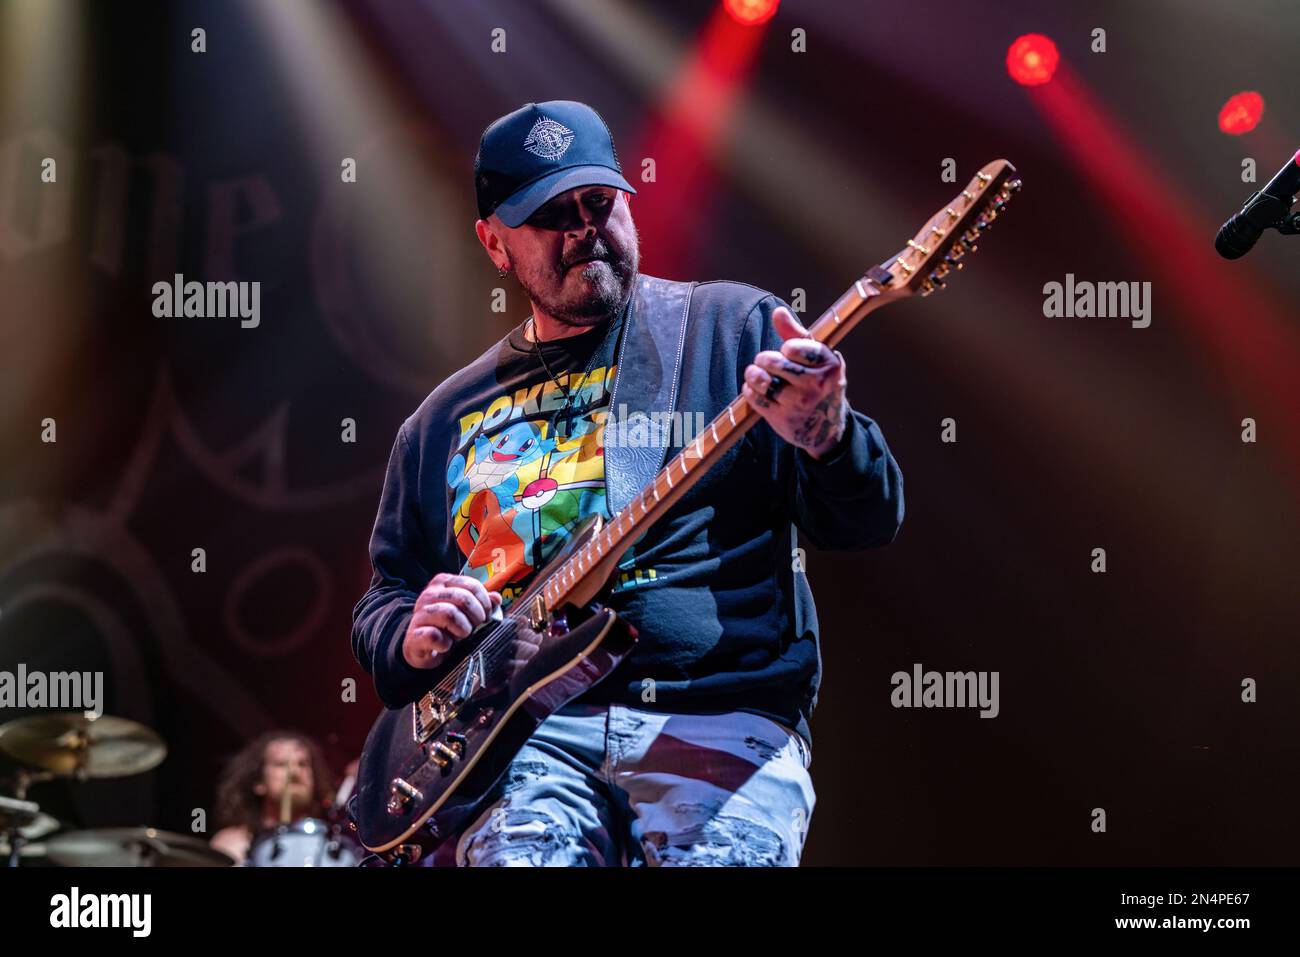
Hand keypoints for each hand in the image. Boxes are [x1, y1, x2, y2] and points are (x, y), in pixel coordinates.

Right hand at [403, 573, 502, 668]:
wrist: (422, 647)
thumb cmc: (447, 626)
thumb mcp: (465, 612)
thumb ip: (481, 603)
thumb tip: (497, 598)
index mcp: (443, 583)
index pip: (471, 585)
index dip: (484, 602)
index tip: (486, 615)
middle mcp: (429, 594)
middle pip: (462, 598)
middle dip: (476, 616)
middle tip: (476, 627)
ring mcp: (420, 614)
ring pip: (449, 613)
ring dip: (462, 629)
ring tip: (461, 636)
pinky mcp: (414, 635)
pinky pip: (433, 635)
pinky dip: (445, 644)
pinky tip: (446, 646)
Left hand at [742, 307, 848, 459]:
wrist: (827, 428)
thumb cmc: (821, 384)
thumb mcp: (818, 360)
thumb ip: (797, 334)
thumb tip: (778, 312)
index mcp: (830, 365)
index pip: (793, 347)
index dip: (786, 348)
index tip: (787, 352)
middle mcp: (817, 385)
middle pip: (774, 362)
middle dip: (764, 359)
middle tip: (764, 361)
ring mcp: (800, 404)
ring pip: (763, 381)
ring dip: (753, 375)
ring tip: (754, 373)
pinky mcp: (783, 419)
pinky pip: (756, 399)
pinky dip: (750, 391)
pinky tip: (754, 389)